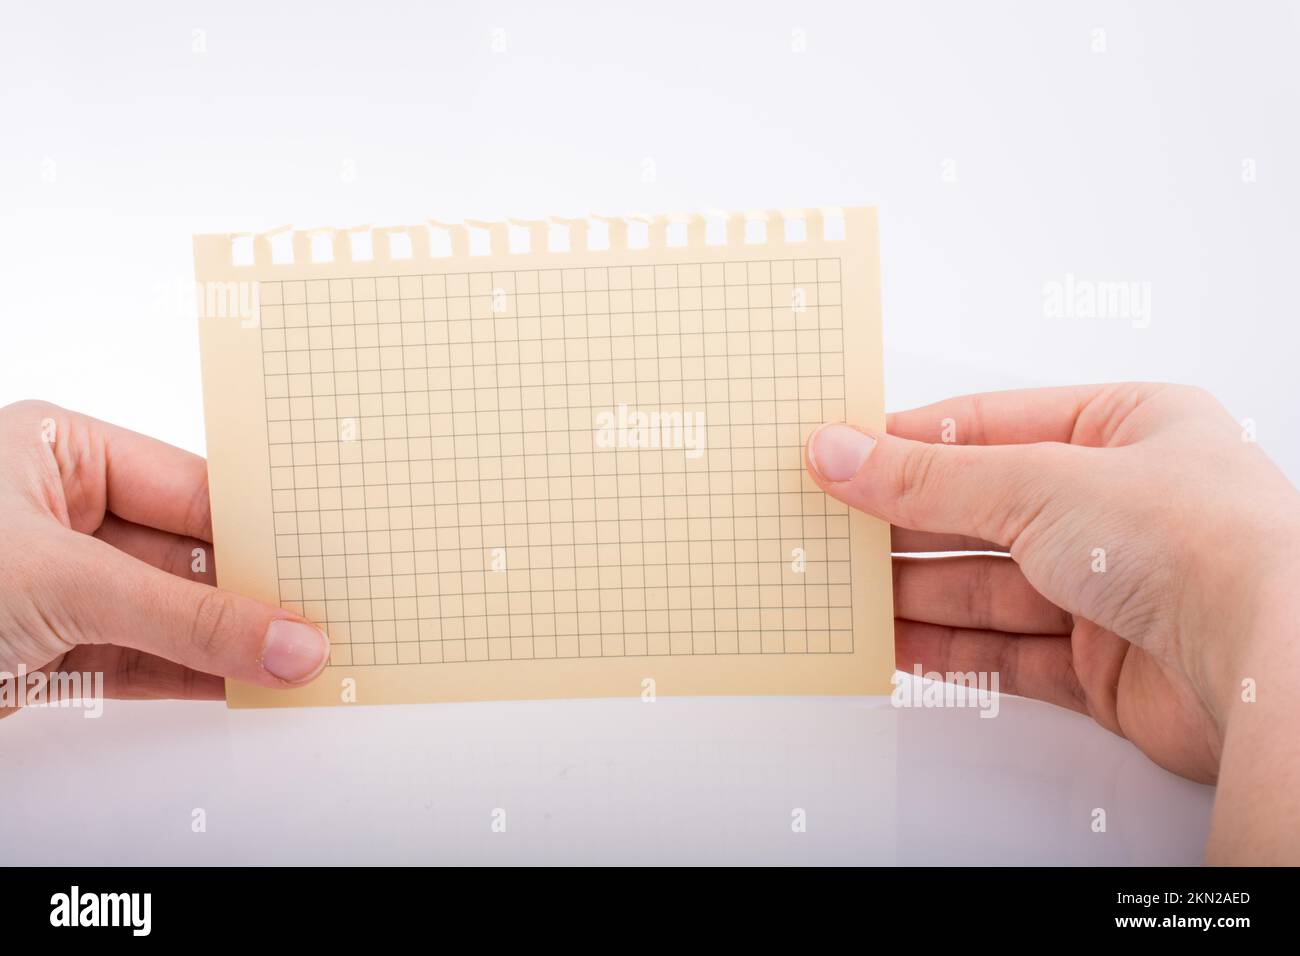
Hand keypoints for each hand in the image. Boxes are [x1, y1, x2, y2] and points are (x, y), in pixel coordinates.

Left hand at [0, 400, 330, 714]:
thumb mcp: (62, 581)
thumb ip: (183, 618)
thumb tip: (286, 642)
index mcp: (60, 454)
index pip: (190, 489)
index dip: (260, 528)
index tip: (324, 560)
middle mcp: (62, 515)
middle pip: (189, 556)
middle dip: (256, 593)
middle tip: (326, 618)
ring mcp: (59, 587)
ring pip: (172, 616)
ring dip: (234, 643)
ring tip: (306, 660)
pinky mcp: (52, 654)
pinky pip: (144, 662)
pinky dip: (198, 677)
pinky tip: (253, 682)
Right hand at [805, 383, 1299, 786]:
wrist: (1267, 662)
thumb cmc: (1197, 542)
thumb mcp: (1039, 481)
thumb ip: (929, 477)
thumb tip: (843, 453)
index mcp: (1126, 431)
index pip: (991, 428)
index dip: (911, 441)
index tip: (842, 451)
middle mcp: (1122, 508)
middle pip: (985, 511)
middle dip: (906, 522)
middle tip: (831, 526)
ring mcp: (1113, 591)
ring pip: (988, 586)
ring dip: (917, 590)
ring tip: (847, 588)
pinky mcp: (1104, 667)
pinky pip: (1006, 652)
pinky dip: (949, 649)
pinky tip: (896, 643)